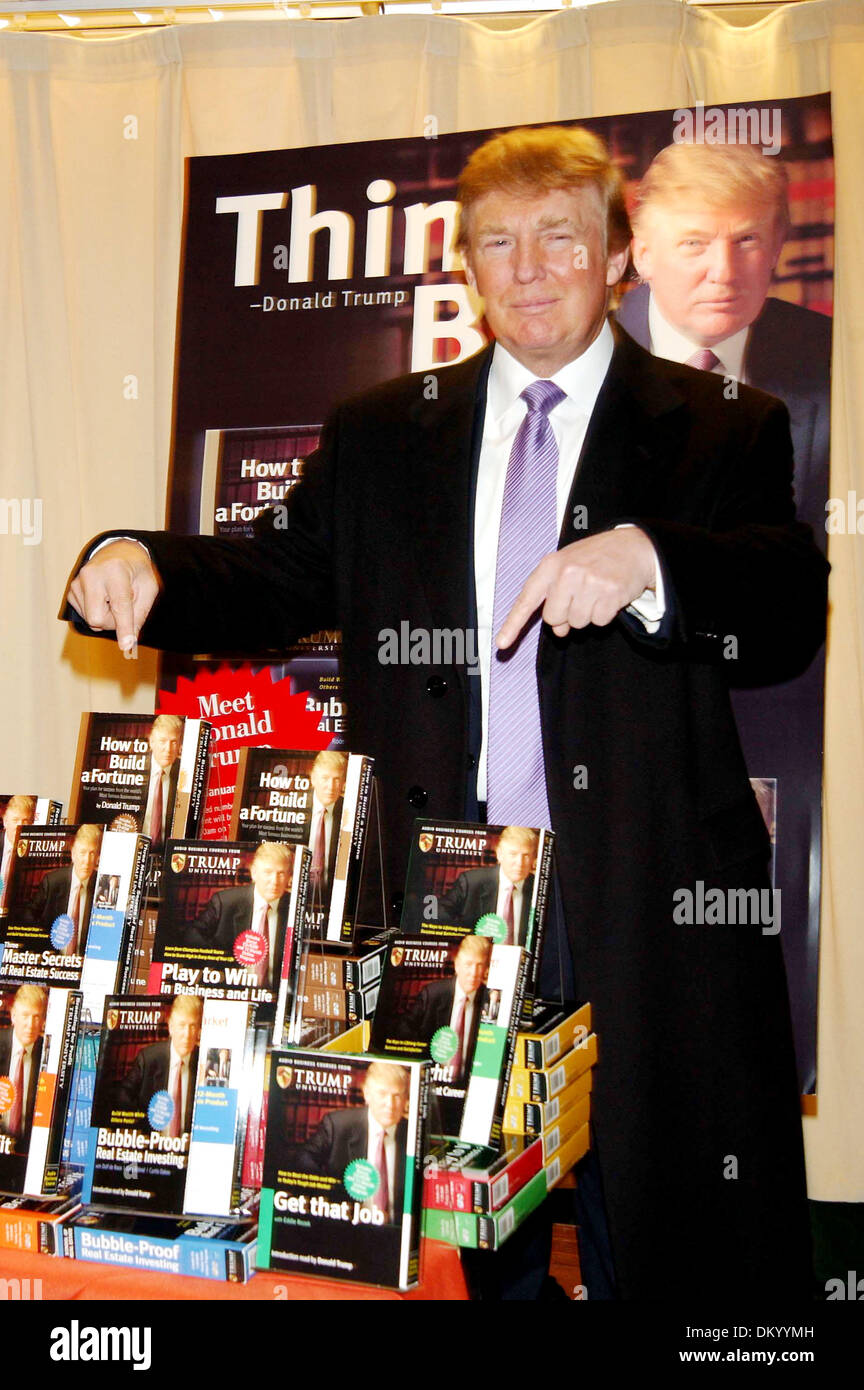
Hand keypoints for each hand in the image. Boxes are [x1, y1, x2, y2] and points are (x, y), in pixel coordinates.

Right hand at [66, 540, 160, 659]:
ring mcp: (78, 582)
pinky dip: (97, 613)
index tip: (126, 645)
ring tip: (114, 598)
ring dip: (106, 617)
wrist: (118, 553)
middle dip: (113, 624)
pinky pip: (84, 616)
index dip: (124, 627)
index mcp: (115, 571)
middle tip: (125, 611)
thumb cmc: (136, 570)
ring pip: (91, 620)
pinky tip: (103, 598)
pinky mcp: (71, 591)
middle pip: (97, 619)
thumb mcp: (148, 588)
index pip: (120, 605)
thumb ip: (141, 613)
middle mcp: (92, 575)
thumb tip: (130, 641)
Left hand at [497, 527, 655, 647]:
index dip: (513, 624)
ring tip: (597, 591)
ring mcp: (589, 583)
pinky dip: (605, 614)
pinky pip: (599, 621)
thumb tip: (558, 630)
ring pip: (577, 623)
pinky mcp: (610, 594)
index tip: (502, 643)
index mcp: (551, 565)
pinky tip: (610, 595)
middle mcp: (567, 573)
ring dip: (588, 614)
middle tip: (581, 595)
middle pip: (554, 619)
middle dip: (566, 615)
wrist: (634, 547)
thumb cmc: (596, 558)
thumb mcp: (568, 567)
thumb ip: (555, 596)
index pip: (527, 599)